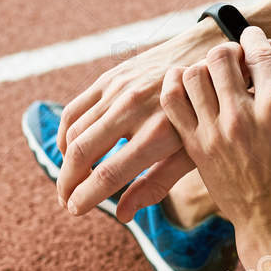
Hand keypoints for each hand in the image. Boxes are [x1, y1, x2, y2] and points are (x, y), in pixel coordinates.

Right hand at [56, 21, 223, 218]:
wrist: (206, 56)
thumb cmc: (203, 115)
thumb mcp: (191, 153)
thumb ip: (156, 185)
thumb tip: (123, 214)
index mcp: (158, 133)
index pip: (109, 173)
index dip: (86, 196)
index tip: (75, 210)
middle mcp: (133, 109)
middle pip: (82, 153)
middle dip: (67, 183)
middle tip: (66, 202)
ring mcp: (118, 91)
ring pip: (73, 132)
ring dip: (65, 162)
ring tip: (69, 182)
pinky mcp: (108, 78)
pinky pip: (74, 111)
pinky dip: (66, 135)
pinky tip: (70, 151)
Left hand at [159, 26, 270, 253]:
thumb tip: (269, 52)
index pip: (258, 52)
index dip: (254, 37)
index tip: (252, 37)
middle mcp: (242, 116)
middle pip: (220, 56)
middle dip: (227, 49)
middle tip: (233, 58)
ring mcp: (215, 132)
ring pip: (192, 75)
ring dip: (201, 66)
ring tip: (212, 74)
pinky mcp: (196, 148)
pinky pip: (172, 103)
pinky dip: (174, 85)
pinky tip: (183, 83)